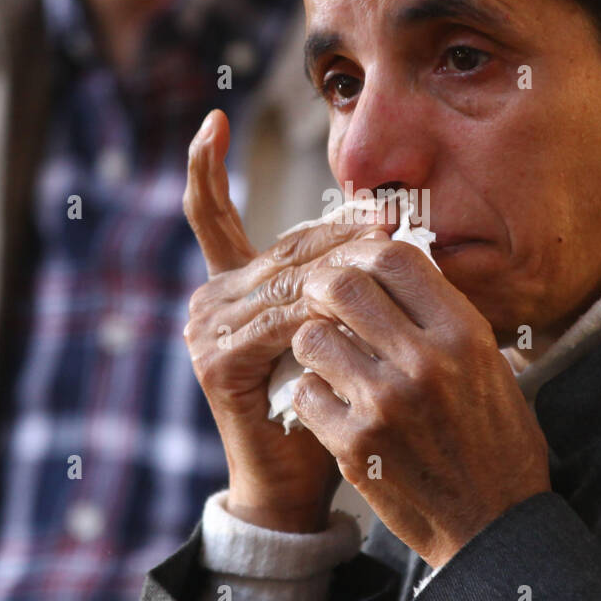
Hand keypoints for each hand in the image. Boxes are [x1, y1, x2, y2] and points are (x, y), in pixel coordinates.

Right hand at [182, 110, 391, 532]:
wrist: (297, 481)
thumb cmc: (326, 400)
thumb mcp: (331, 325)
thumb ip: (334, 279)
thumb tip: (386, 221)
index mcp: (230, 284)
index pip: (212, 215)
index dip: (205, 167)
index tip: (212, 119)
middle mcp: (210, 298)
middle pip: (284, 246)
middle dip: (342, 227)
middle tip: (395, 210)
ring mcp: (206, 328)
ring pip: (291, 278)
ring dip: (346, 262)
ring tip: (393, 240)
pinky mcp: (216, 359)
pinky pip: (282, 318)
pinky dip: (322, 307)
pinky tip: (355, 295)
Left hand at [288, 233, 551, 567]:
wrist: (495, 525)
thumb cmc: (495, 440)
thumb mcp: (489, 364)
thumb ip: (441, 316)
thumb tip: (389, 264)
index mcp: (463, 334)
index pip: (393, 257)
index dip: (362, 252)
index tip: (353, 264)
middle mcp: (423, 361)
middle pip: (340, 285)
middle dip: (321, 287)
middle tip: (319, 300)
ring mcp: (384, 404)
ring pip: (311, 336)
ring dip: (312, 342)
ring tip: (328, 358)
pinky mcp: (354, 445)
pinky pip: (306, 393)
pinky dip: (312, 395)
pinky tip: (332, 405)